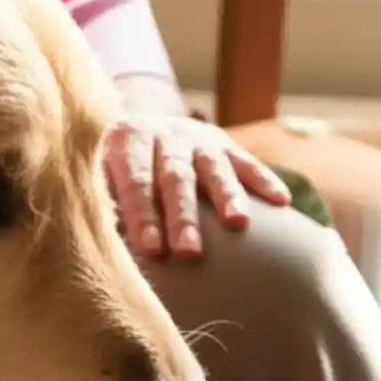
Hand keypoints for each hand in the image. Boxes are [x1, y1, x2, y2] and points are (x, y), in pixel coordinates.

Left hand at [103, 114, 290, 259]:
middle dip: (182, 217)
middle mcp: (165, 135)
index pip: (135, 181)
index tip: (151, 250)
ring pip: (213, 168)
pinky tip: (281, 201)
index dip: (142, 215)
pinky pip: (248, 162)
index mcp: (127, 141)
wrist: (142, 128)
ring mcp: (198, 138)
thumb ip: (103, 200)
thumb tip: (101, 239)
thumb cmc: (114, 169)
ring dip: (227, 196)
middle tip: (189, 253)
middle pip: (175, 178)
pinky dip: (264, 180)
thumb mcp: (99, 174)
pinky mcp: (225, 145)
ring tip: (238, 224)